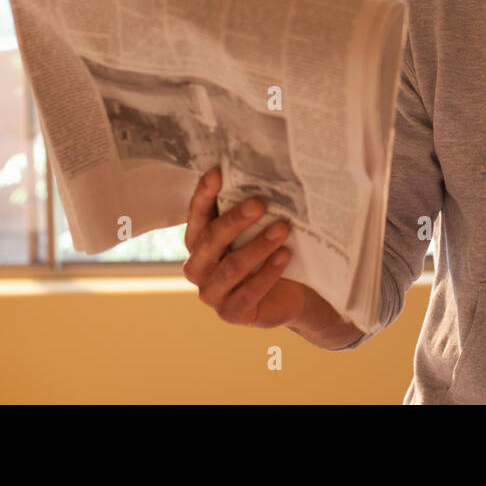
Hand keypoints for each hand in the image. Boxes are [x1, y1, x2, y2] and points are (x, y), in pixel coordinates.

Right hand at [182, 165, 308, 327]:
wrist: (289, 293)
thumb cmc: (266, 253)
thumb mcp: (254, 230)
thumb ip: (247, 210)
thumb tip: (257, 173)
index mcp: (198, 243)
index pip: (196, 215)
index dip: (204, 194)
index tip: (218, 172)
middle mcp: (197, 268)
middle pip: (211, 240)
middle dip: (235, 220)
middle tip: (260, 203)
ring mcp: (211, 293)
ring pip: (232, 267)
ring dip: (259, 245)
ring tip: (283, 229)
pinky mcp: (231, 313)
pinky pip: (249, 292)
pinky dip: (269, 272)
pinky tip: (285, 255)